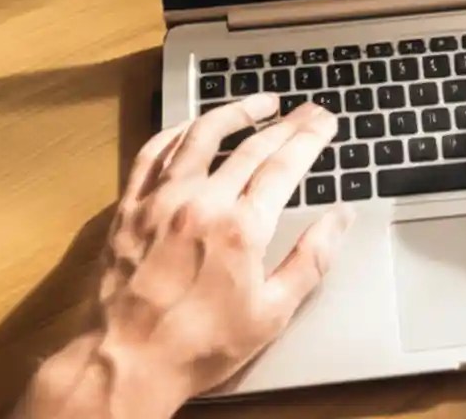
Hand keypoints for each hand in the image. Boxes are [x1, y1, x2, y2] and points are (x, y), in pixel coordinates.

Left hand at [95, 97, 350, 403]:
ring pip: (200, 135)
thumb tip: (340, 218)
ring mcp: (160, 200)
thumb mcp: (272, 313)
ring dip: (233, 112)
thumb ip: (311, 259)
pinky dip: (176, 132)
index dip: (310, 138)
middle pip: (251, 145)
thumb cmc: (200, 345)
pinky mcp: (129, 208)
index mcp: (242, 228)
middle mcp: (201, 202)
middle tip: (306, 110)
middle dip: (285, 122)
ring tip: (258, 103)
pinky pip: (152, 154)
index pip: (285, 165)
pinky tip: (191, 127)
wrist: (125, 362)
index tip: (325, 121)